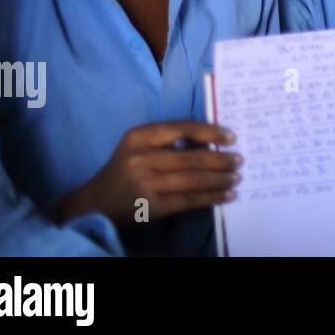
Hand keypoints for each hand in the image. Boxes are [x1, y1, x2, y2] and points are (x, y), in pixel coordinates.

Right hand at [56, 122, 239, 227]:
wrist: (95, 205)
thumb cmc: (124, 171)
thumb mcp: (139, 148)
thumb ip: (169, 142)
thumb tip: (212, 143)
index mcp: (139, 136)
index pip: (182, 128)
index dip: (210, 131)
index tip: (231, 137)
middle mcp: (141, 158)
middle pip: (193, 156)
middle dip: (222, 159)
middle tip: (239, 160)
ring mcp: (147, 184)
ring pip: (195, 179)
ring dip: (221, 179)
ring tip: (237, 177)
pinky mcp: (153, 206)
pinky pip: (190, 200)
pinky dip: (212, 197)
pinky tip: (227, 195)